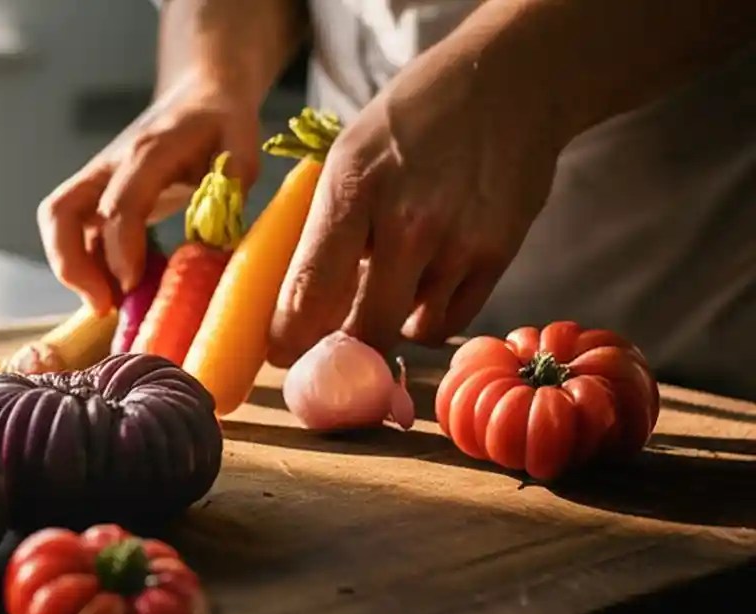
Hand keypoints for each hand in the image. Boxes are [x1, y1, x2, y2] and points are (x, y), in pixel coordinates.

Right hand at [38, 73, 261, 313]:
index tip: (134, 286)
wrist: (200, 92)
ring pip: (60, 225)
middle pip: (59, 212)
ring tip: (112, 304)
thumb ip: (236, 177)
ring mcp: (99, 181)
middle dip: (70, 265)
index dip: (122, 250)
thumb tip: (218, 228)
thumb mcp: (242, 139)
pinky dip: (90, 266)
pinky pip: (78, 234)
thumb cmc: (221, 118)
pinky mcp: (100, 197)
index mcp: (147, 152)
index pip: (119, 205)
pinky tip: (121, 288)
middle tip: (103, 305)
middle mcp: (111, 166)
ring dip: (75, 270)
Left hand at [267, 35, 565, 365]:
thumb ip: (325, 226)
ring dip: (387, 323)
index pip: (309, 288)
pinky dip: (426, 318)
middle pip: (362, 329)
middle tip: (329, 346)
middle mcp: (406, 222)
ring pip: (405, 331)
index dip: (289, 337)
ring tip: (386, 285)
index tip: (282, 354)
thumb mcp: (348, 155)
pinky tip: (421, 285)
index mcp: (352, 189)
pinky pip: (447, 322)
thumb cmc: (412, 120)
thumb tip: (296, 301)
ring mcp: (457, 244)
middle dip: (340, 348)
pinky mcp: (496, 256)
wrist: (507, 83)